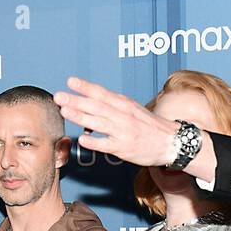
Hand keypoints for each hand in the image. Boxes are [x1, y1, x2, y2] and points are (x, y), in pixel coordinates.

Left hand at [53, 76, 180, 166]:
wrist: (171, 142)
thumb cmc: (150, 126)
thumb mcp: (133, 109)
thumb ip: (113, 105)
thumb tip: (92, 101)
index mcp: (124, 104)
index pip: (101, 93)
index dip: (85, 86)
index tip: (70, 81)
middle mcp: (122, 115)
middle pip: (96, 106)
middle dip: (76, 100)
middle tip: (58, 96)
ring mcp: (123, 131)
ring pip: (98, 122)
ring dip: (80, 116)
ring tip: (65, 111)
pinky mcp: (124, 148)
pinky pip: (106, 144)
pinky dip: (94, 142)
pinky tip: (81, 139)